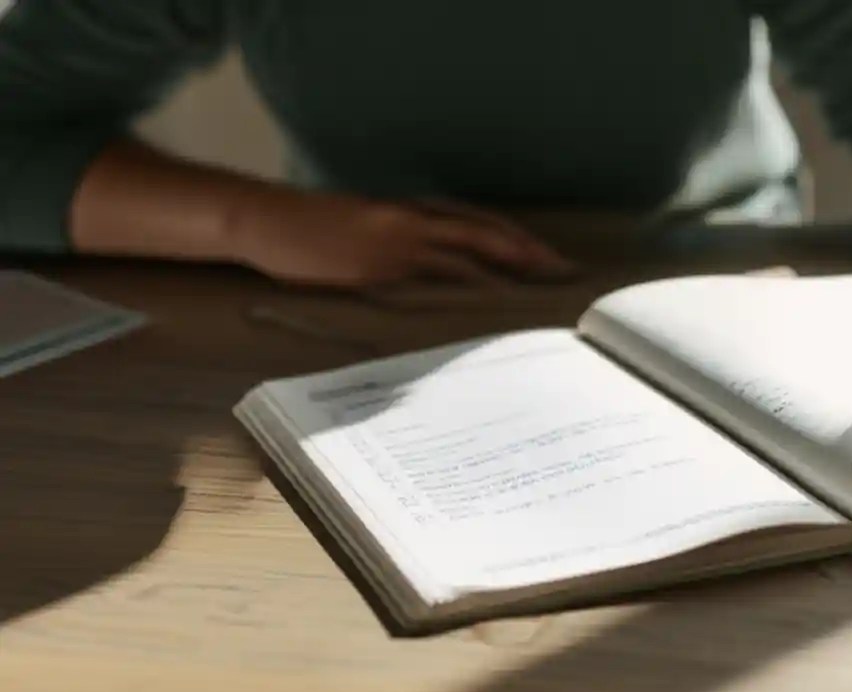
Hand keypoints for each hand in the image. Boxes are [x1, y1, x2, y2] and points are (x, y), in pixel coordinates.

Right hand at [230, 191, 575, 288]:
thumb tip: (427, 282)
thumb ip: (398, 253)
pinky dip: (469, 282)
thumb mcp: (363, 235)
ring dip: (508, 266)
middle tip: (564, 272)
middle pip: (485, 232)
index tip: (546, 257)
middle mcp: (413, 221)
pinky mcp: (382, 262)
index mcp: (411, 213)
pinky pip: (435, 273)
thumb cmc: (310, 233)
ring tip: (541, 286)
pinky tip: (492, 297)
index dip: (515, 239)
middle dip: (528, 252)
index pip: (477, 224)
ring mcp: (399, 240)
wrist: (266, 221)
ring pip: (469, 249)